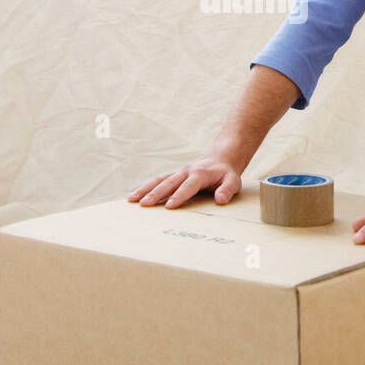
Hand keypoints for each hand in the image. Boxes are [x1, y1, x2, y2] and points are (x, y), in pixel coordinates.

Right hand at [127, 156, 242, 208]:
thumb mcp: (233, 181)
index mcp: (200, 174)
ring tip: (132, 200)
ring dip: (145, 189)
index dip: (179, 195)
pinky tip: (134, 196)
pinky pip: (157, 181)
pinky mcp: (173, 175)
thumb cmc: (226, 174)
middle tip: (144, 205)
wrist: (221, 158)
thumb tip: (220, 200)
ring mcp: (178, 173)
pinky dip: (145, 187)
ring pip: (159, 180)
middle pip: (169, 183)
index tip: (169, 206)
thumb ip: (227, 190)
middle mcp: (186, 172)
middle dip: (156, 194)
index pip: (188, 186)